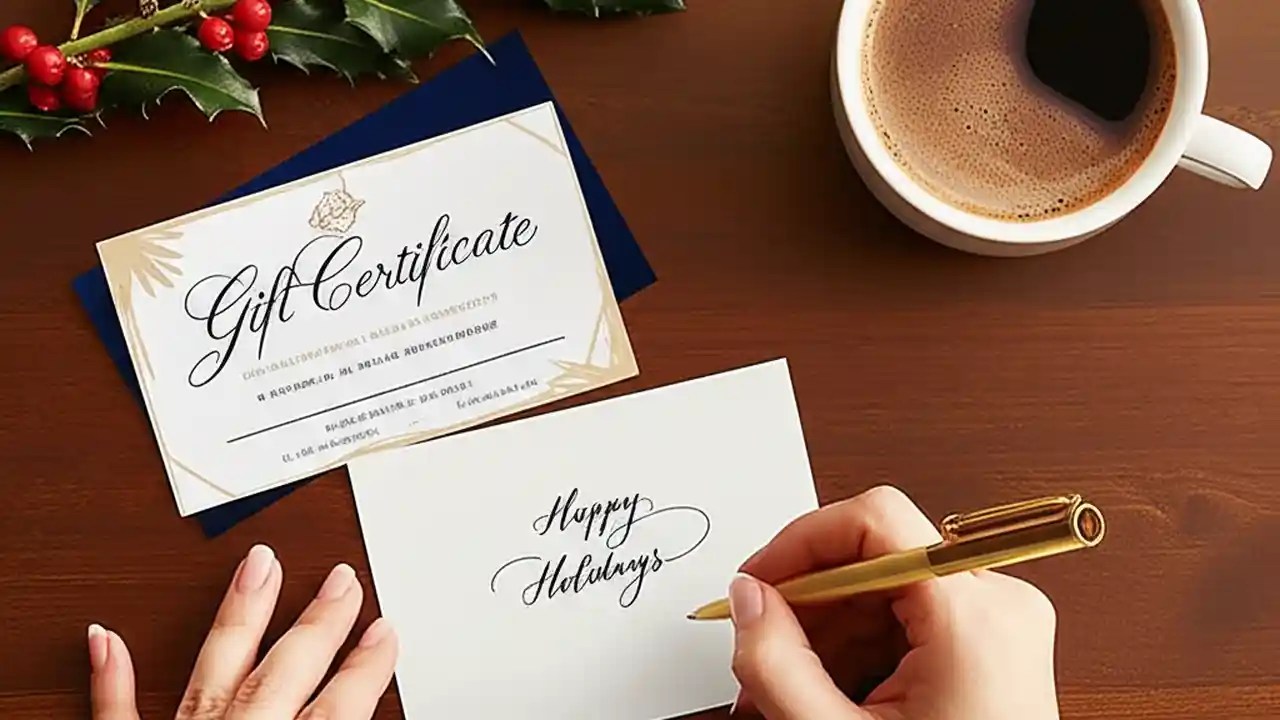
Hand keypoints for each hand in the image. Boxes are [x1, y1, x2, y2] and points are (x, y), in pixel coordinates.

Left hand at [89, 545, 398, 718]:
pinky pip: (116, 716)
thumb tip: (370, 715)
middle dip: (318, 623)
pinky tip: (104, 636)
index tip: (384, 633)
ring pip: (214, 670)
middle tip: (341, 578)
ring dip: (239, 614)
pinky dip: (110, 678)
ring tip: (256, 562)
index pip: (336, 709)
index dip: (365, 667)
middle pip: (284, 672)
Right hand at [729, 486, 1059, 719]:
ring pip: (884, 589)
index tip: (759, 580)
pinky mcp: (992, 642)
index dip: (802, 541)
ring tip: (789, 689)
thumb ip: (780, 664)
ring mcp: (1000, 622)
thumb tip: (747, 599)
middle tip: (761, 649)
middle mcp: (999, 603)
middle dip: (806, 604)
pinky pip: (907, 617)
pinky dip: (859, 649)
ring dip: (827, 633)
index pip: (876, 519)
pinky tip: (829, 692)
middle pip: (874, 557)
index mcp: (975, 617)